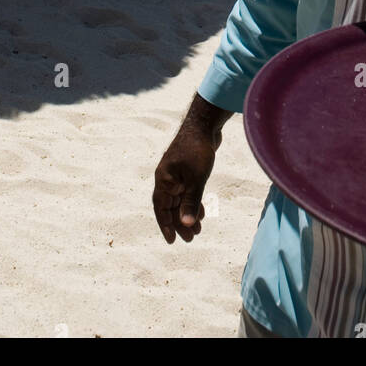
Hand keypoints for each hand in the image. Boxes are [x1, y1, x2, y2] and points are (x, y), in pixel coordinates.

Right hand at [153, 124, 220, 243]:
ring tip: (197, 230)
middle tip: (191, 239)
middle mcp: (167, 178)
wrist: (204, 124)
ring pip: (180, 200)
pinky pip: (187, 192)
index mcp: (163, 180)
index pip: (161, 208)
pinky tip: (201, 212)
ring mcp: (177, 174)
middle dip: (180, 223)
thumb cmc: (197, 150)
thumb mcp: (196, 179)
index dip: (166, 225)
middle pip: (171, 206)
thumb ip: (191, 202)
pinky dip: (193, 203)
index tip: (172, 241)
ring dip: (187, 214)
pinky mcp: (187, 170)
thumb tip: (186, 224)